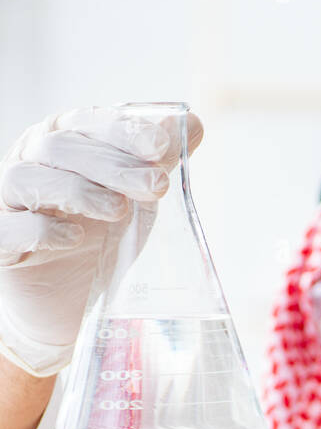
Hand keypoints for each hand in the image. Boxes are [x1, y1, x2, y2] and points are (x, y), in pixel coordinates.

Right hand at [0, 105, 203, 376]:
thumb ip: (157, 164)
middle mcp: (30, 163)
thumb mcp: (136, 202)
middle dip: (112, 164)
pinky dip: (41, 229)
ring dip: (78, 190)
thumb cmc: (98, 243)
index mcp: (62, 144)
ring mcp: (9, 201)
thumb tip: (193, 123)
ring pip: (28, 177)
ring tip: (120, 210)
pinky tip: (73, 238)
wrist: (66, 306)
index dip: (122, 131)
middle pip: (61, 147)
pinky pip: (10, 227)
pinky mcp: (1, 243)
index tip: (161, 148)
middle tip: (156, 187)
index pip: (85, 122)